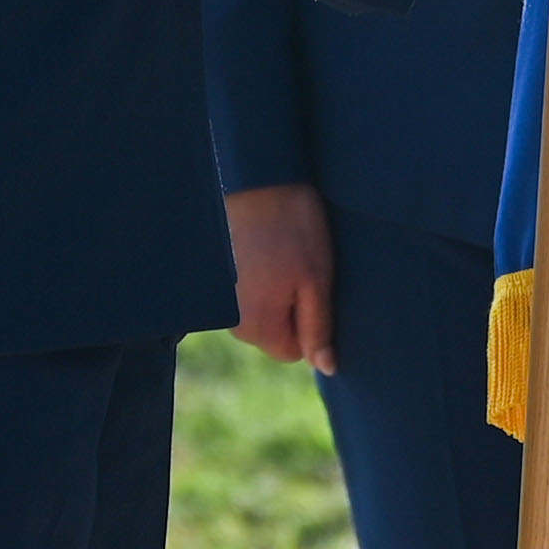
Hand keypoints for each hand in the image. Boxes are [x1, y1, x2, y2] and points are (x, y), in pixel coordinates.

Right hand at [227, 182, 335, 372]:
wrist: (260, 181)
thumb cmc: (295, 230)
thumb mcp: (317, 281)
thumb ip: (318, 329)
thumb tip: (326, 367)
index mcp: (256, 325)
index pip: (292, 353)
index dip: (311, 326)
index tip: (314, 290)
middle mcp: (232, 319)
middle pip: (275, 335)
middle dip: (294, 310)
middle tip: (302, 270)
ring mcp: (224, 299)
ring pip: (264, 314)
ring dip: (279, 293)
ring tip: (285, 257)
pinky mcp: (222, 279)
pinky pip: (250, 294)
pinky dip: (264, 279)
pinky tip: (270, 252)